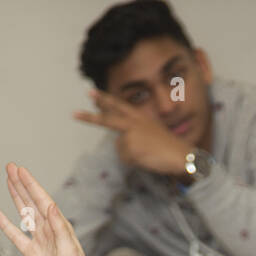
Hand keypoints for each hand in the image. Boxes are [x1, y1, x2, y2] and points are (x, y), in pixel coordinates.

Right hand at [0, 164, 96, 255]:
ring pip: (25, 214)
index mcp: (62, 228)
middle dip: (21, 184)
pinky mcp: (32, 255)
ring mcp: (40, 242)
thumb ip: (60, 228)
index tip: (20, 170)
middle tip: (10, 167)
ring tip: (7, 180)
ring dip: (16, 197)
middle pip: (32, 202)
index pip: (43, 201)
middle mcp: (51, 232)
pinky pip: (17, 237)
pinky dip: (7, 225)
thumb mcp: (71, 252)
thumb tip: (51, 206)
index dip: (31, 185)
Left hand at [74, 90, 190, 176]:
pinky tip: (147, 159)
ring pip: (120, 148)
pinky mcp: (131, 147)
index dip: (104, 99)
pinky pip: (125, 159)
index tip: (90, 93)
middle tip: (73, 114)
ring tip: (148, 154)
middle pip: (108, 120)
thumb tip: (120, 143)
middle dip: (89, 118)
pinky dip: (134, 162)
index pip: (119, 106)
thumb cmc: (170, 146)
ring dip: (131, 155)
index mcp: (140, 117)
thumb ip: (135, 133)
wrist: (182, 155)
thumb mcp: (152, 133)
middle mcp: (133, 123)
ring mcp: (131, 135)